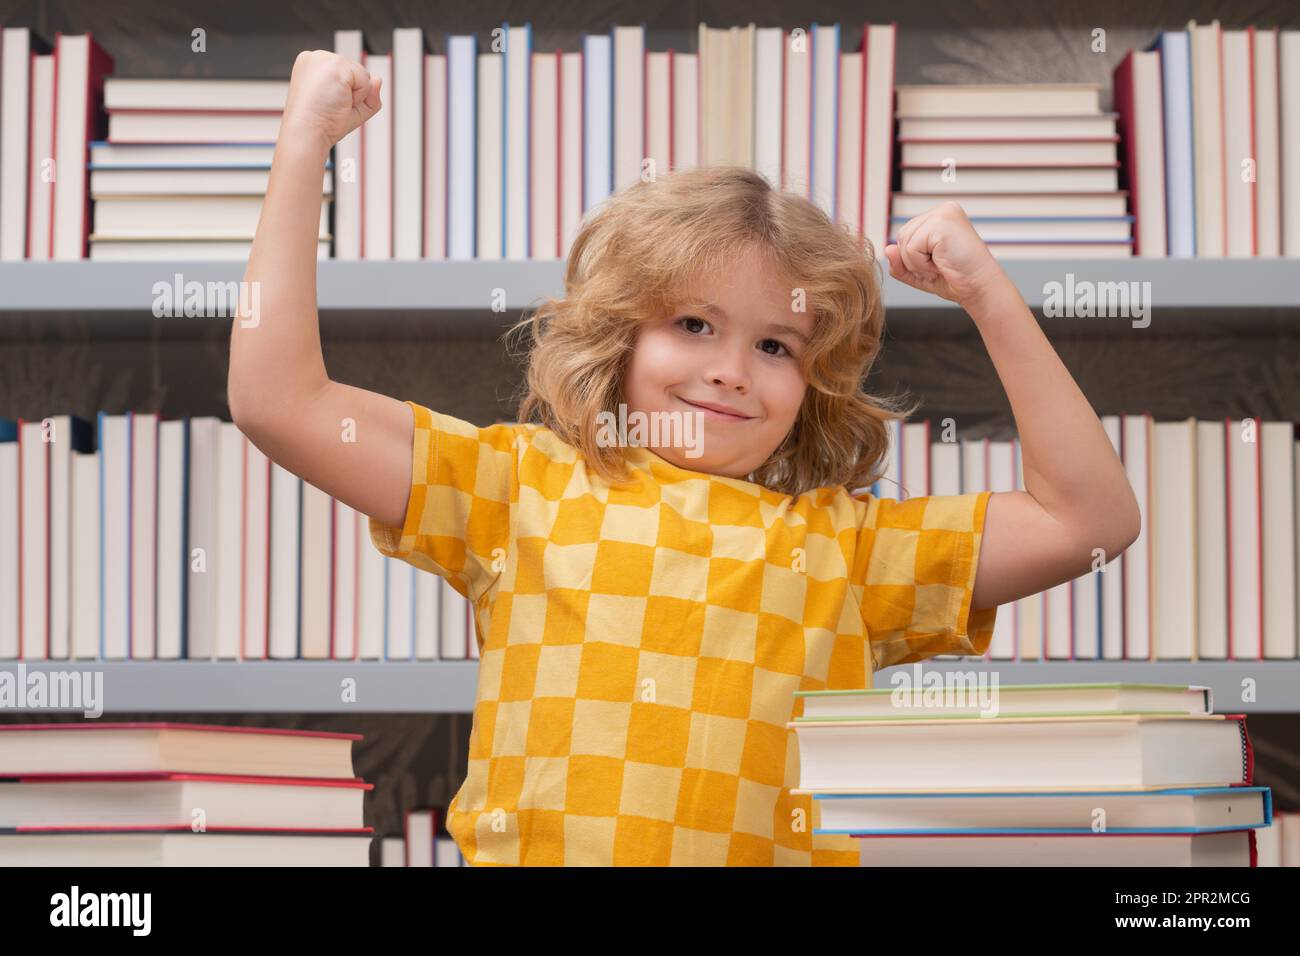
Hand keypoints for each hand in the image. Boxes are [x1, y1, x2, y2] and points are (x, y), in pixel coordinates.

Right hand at [280, 50, 381, 153]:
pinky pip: (366, 80)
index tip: (327, 105)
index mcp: (314, 65)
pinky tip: (339, 100)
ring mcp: (325, 58)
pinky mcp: (336, 64)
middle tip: (332, 106)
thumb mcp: (351, 108)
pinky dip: (359, 95)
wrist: (307, 133)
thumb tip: (377, 79)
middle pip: (356, 72)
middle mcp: (317, 57)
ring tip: (334, 103)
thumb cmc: (323, 124)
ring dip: (356, 95)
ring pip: (363, 74)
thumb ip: (368, 92)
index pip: (346, 74)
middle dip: (353, 93)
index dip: (346, 94)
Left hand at [883, 202, 1008, 308]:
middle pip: (901, 237)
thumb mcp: (919, 272)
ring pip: (904, 242)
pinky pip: (911, 248)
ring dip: (918, 263)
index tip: (938, 263)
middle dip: (914, 260)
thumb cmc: (955, 279)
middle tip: (940, 265)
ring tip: (941, 263)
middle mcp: (942, 210)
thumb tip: (887, 249)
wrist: (979, 288)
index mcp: (939, 217)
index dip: (913, 258)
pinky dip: (922, 264)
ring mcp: (942, 214)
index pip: (905, 235)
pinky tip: (942, 263)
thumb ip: (899, 263)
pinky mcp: (941, 224)